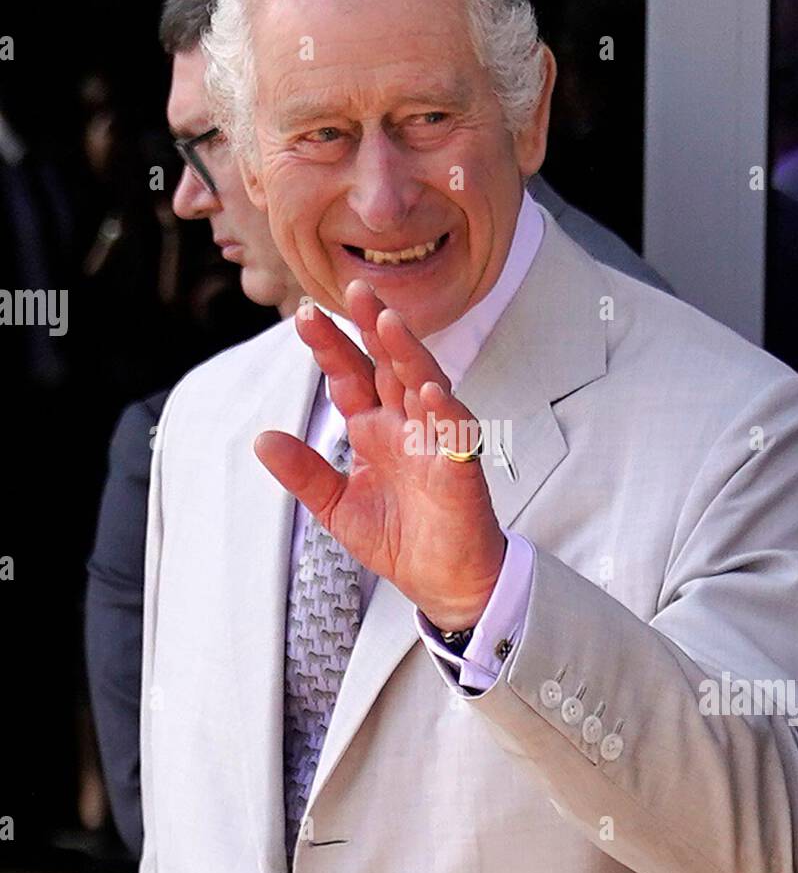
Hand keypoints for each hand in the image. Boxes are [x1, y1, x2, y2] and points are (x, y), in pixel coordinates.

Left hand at [254, 280, 506, 630]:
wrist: (443, 583)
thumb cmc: (400, 540)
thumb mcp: (336, 508)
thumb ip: (304, 473)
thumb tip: (262, 439)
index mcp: (375, 430)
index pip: (350, 377)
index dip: (330, 347)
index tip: (304, 315)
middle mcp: (406, 426)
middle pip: (389, 365)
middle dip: (373, 328)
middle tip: (354, 289)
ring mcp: (436, 443)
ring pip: (425, 384)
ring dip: (409, 353)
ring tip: (389, 322)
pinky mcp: (461, 470)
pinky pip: (456, 433)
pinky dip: (445, 411)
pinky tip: (429, 389)